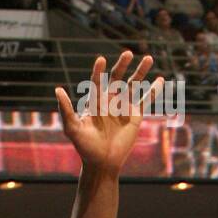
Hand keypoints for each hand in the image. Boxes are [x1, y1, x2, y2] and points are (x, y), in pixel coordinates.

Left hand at [56, 52, 162, 176]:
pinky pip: (146, 101)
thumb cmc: (85, 148)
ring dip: (141, 72)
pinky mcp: (135, 117)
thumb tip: (57, 89)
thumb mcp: (72, 128)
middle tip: (128, 53)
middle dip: (122, 65)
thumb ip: (65, 109)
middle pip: (117, 79)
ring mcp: (123, 108)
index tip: (101, 60)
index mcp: (95, 103)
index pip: (97, 82)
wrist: (102, 163)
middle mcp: (110, 102)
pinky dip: (153, 91)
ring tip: (148, 58)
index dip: (98, 71)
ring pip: (133, 86)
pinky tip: (160, 80)